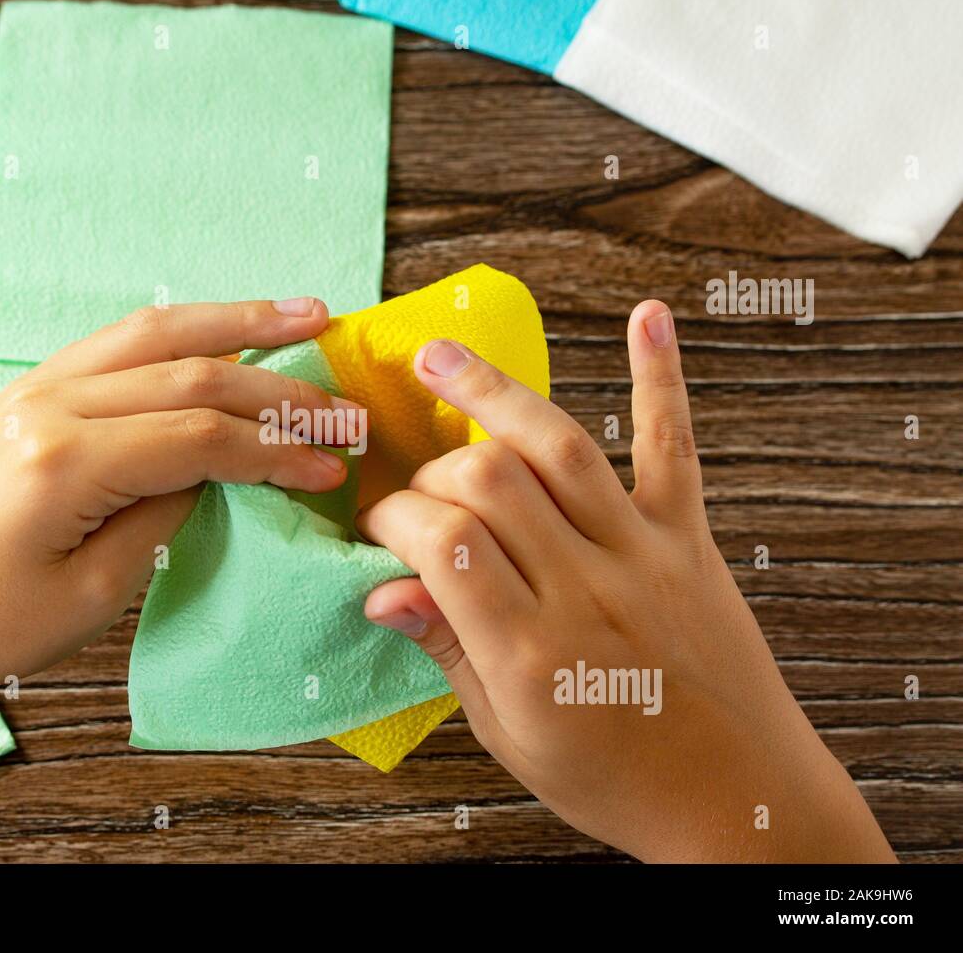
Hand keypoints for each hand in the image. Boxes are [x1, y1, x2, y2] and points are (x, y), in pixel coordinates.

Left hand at [0, 297, 355, 700]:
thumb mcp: (97, 592)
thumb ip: (166, 513)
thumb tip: (217, 467)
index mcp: (63, 461)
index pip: (198, 436)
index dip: (276, 452)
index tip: (333, 466)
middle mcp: (47, 404)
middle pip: (186, 371)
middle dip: (276, 388)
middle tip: (342, 402)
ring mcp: (32, 389)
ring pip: (152, 333)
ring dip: (234, 323)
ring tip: (304, 312)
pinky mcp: (26, 394)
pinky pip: (115, 344)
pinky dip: (178, 332)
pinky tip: (220, 332)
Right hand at [359, 300, 894, 862]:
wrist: (740, 800)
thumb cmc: (616, 780)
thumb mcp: (510, 737)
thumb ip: (449, 653)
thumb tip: (382, 591)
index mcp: (533, 653)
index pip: (442, 545)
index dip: (393, 519)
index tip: (377, 528)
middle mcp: (588, 590)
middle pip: (490, 485)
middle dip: (432, 472)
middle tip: (416, 490)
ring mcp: (645, 555)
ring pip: (559, 449)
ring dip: (495, 392)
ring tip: (441, 355)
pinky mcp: (690, 540)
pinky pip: (673, 449)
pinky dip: (662, 379)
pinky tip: (649, 317)